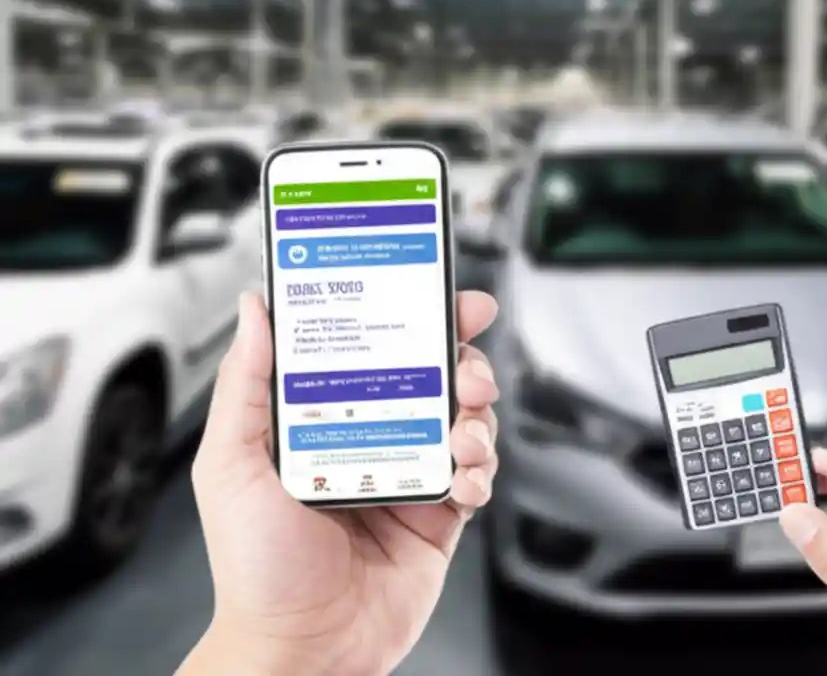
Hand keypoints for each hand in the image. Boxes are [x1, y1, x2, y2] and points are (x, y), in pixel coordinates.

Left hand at [178, 291, 499, 675]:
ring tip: (463, 436)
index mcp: (322, 421)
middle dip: (463, 364)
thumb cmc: (256, 569)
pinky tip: (463, 481)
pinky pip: (477, 475)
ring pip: (465, 421)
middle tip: (467, 374)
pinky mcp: (439, 515)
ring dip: (477, 418)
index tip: (442, 298)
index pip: (372, 351)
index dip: (411, 319)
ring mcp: (407, 476)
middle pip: (433, 378)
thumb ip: (245, 383)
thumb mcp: (231, 464)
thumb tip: (255, 310)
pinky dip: (481, 471)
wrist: (303, 648)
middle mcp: (370, 440)